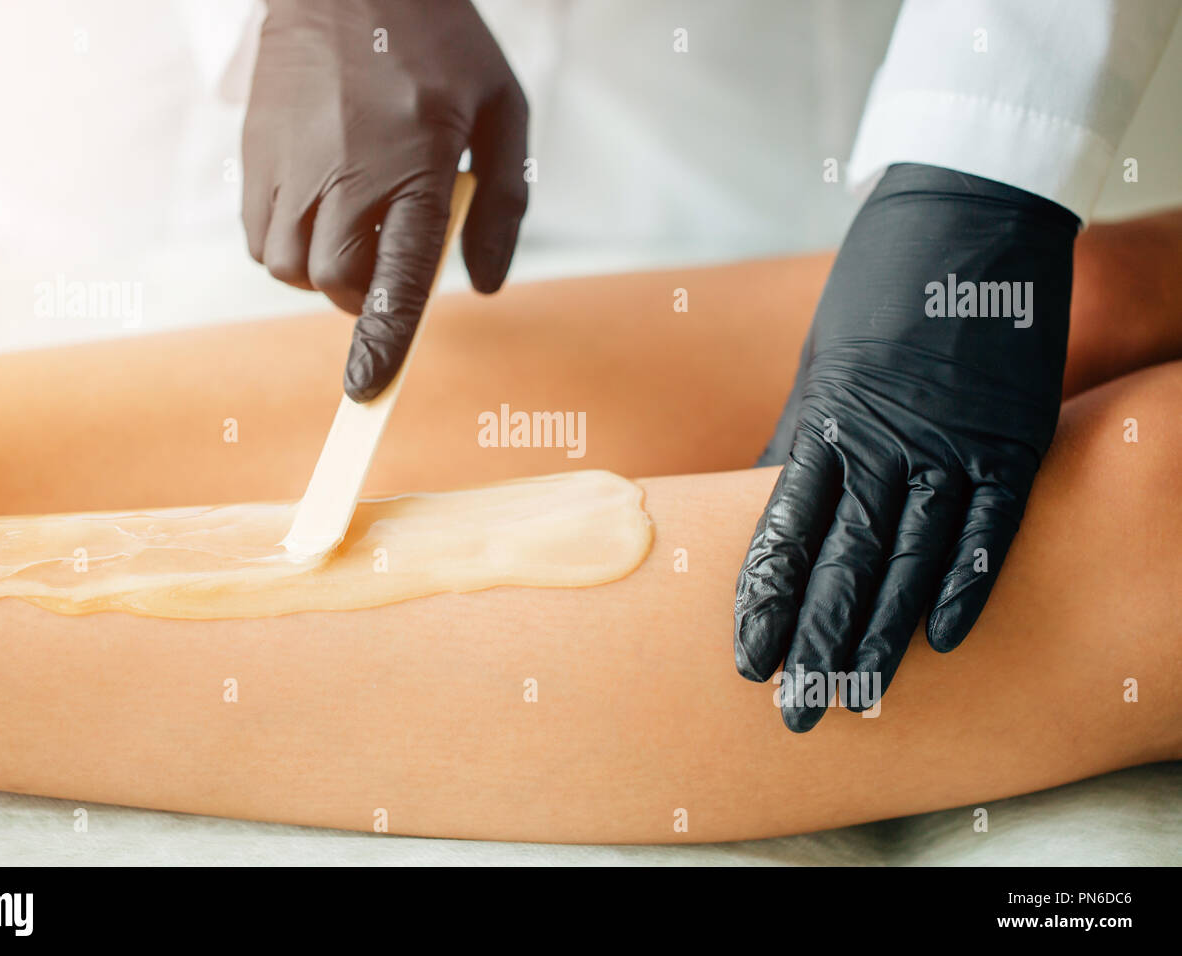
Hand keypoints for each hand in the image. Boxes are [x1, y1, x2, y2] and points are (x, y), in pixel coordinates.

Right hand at [243, 0, 527, 400]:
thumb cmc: (440, 42)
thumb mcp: (503, 110)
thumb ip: (504, 202)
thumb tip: (485, 286)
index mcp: (416, 163)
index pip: (396, 277)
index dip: (383, 342)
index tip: (369, 389)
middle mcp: (344, 169)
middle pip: (332, 282)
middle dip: (361, 300)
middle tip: (387, 274)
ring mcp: (288, 160)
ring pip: (285, 265)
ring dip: (320, 276)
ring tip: (353, 237)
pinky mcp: (254, 152)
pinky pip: (257, 235)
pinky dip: (285, 250)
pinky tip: (318, 216)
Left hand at [736, 163, 1078, 731]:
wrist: (967, 213)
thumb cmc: (878, 291)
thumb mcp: (818, 365)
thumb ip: (799, 442)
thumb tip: (764, 502)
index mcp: (823, 424)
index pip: (783, 537)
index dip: (764, 604)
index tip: (748, 660)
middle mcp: (881, 444)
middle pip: (840, 565)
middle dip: (816, 644)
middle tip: (797, 712)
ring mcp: (949, 443)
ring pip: (907, 561)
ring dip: (880, 637)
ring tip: (856, 698)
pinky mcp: (1011, 437)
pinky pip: (988, 526)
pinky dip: (966, 583)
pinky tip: (944, 641)